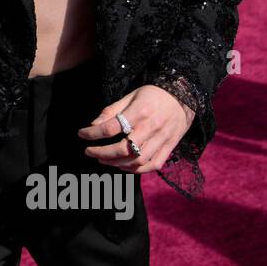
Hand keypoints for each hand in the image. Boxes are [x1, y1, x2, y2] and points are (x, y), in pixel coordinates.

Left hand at [78, 84, 195, 173]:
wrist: (184, 97)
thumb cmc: (153, 95)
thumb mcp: (131, 96)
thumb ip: (112, 111)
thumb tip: (93, 125)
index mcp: (139, 112)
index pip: (111, 127)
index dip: (93, 133)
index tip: (82, 134)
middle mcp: (151, 127)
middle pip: (123, 149)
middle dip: (102, 153)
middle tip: (90, 152)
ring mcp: (162, 139)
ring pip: (137, 161)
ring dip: (116, 164)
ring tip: (103, 160)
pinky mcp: (169, 147)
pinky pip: (153, 165)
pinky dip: (136, 170)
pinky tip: (123, 166)